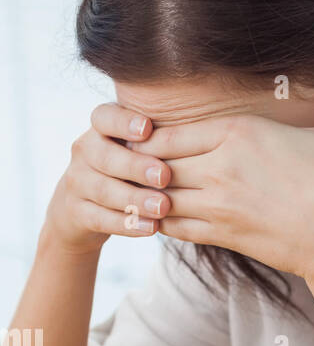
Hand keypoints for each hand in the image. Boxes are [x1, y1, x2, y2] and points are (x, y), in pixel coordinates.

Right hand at [44, 105, 171, 255]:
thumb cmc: (128, 172)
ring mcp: (77, 182)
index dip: (124, 122)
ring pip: (104, 190)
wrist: (85, 209)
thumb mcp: (138, 151)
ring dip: (135, 199)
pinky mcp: (77, 212)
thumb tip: (204, 134)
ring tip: (163, 207)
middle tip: (165, 176)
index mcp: (100, 129)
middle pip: (105, 156)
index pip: (105, 117)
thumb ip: (159, 142)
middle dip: (136, 166)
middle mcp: (84, 151)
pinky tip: (150, 228)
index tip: (147, 128)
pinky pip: (101, 218)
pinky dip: (127, 225)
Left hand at [128, 71, 313, 289]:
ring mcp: (220, 205)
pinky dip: (161, 223)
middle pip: (157, 162)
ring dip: (148, 196)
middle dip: (143, 165)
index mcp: (242, 131)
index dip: (151, 135)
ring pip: (159, 196)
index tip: (144, 138)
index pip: (171, 129)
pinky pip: (174, 227)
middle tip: (131, 167)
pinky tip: (157, 220)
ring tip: (138, 194)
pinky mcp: (226, 236)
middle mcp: (222, 166)